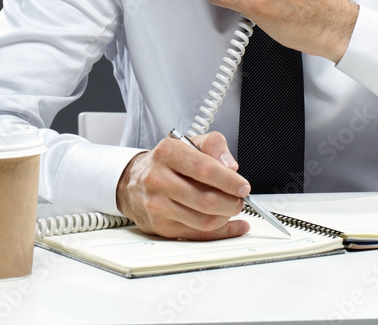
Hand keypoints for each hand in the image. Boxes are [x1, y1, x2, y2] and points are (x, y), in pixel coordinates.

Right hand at [115, 131, 251, 239]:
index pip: (205, 169)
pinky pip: (198, 235)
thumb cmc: (166, 162)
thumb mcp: (189, 142)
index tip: (243, 186)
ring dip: (226, 217)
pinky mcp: (161, 226)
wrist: (134, 182)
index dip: (230, 181)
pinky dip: (222, 232)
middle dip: (231, 203)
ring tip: (230, 208)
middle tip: (240, 199)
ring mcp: (157, 205)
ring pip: (203, 221)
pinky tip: (232, 225)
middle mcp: (158, 179)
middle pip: (206, 200)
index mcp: (167, 153)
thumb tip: (231, 167)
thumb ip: (214, 146)